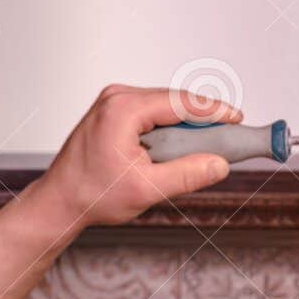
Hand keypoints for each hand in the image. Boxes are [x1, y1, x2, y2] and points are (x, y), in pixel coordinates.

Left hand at [28, 85, 242, 227]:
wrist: (60, 201)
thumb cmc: (91, 194)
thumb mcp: (146, 189)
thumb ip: (187, 175)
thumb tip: (219, 164)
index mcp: (123, 109)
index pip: (181, 102)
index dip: (214, 111)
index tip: (238, 120)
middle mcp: (116, 97)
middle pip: (174, 101)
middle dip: (203, 119)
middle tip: (230, 137)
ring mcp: (112, 102)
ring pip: (164, 106)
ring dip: (186, 125)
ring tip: (207, 147)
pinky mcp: (112, 112)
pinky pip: (151, 112)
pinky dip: (170, 127)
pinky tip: (180, 146)